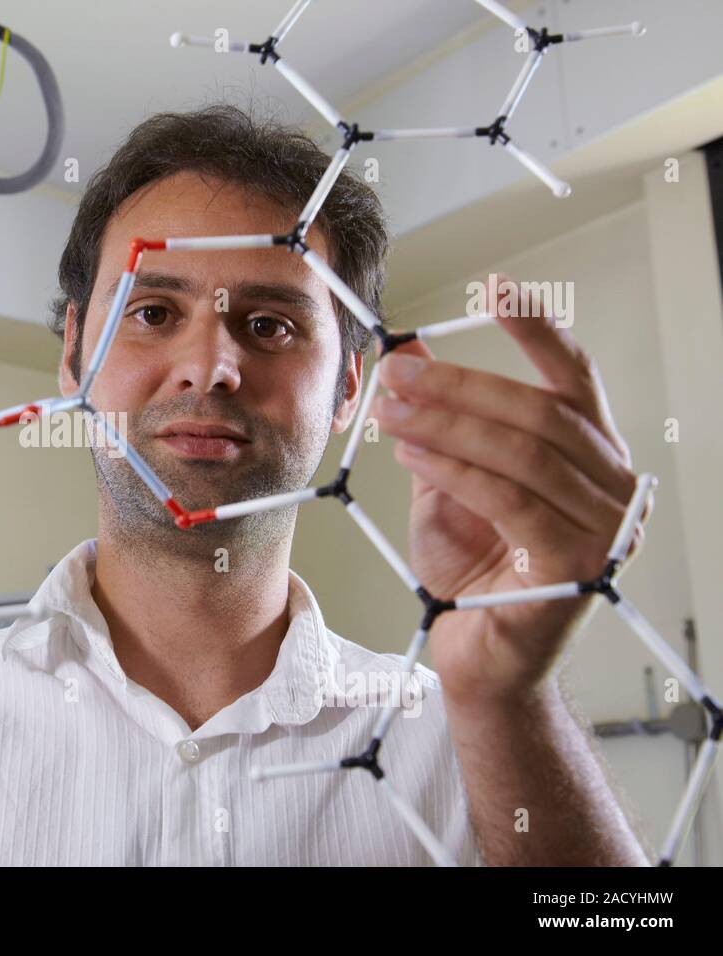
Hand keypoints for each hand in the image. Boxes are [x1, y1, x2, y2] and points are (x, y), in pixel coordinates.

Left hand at [371, 275, 647, 707]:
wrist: (478, 658)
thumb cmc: (471, 570)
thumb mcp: (449, 479)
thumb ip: (441, 421)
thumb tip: (411, 353)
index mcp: (594, 458)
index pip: (574, 380)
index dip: (537, 329)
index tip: (495, 288)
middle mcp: (613, 487)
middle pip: (537, 412)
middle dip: (460, 384)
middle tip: (398, 370)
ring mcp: (603, 529)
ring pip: (522, 452)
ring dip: (447, 423)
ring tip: (391, 411)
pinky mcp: (575, 565)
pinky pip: (510, 499)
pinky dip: (456, 469)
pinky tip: (410, 453)